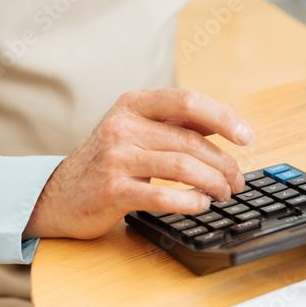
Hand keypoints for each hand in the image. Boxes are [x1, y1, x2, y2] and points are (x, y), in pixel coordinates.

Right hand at [24, 88, 253, 239]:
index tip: (246, 137)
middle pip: (190, 140)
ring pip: (182, 166)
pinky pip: (162, 195)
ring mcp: (115, 158)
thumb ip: (177, 124)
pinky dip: (189, 201)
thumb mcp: (138, 132)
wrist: (59, 195)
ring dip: (213, 183)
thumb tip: (225, 120)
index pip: (187, 101)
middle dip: (224, 164)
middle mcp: (123, 126)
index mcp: (134, 105)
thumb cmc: (109, 163)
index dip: (223, 117)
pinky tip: (201, 205)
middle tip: (237, 181)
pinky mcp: (112, 190)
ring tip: (223, 194)